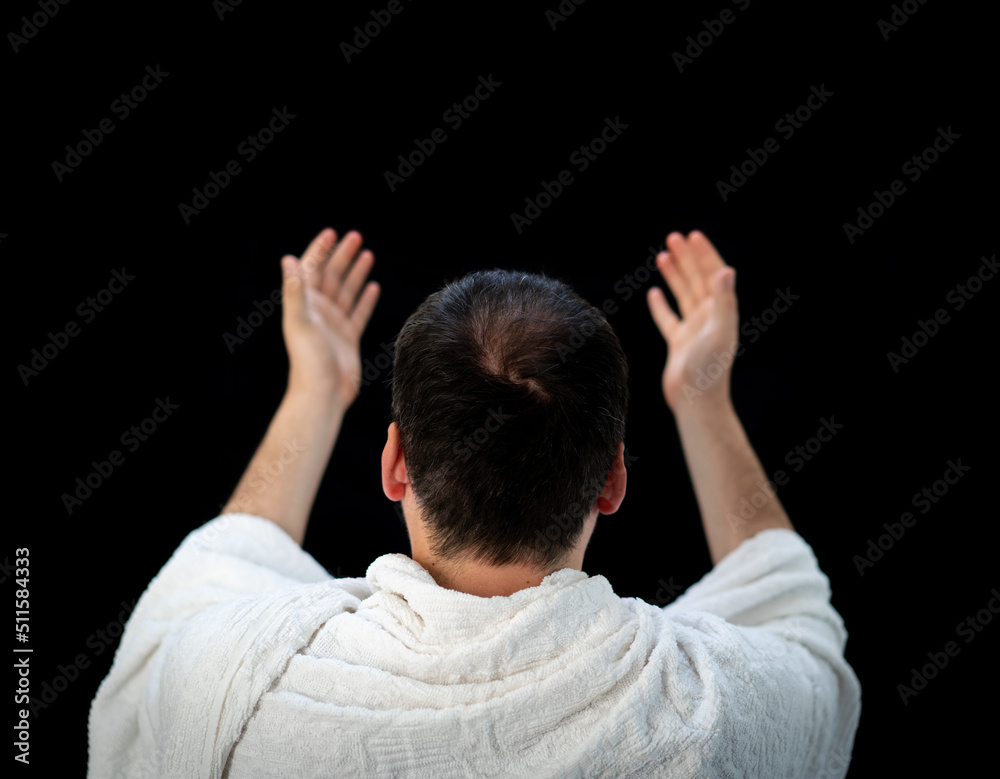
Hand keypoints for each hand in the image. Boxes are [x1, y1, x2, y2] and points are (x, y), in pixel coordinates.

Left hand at [280, 227, 379, 406]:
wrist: (323, 394)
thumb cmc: (309, 360)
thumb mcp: (300, 321)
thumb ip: (295, 291)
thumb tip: (288, 259)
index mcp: (305, 304)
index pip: (311, 269)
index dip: (320, 250)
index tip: (332, 233)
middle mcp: (319, 312)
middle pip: (332, 276)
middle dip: (342, 256)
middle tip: (355, 237)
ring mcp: (334, 325)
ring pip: (347, 291)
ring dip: (356, 273)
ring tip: (367, 254)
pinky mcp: (348, 338)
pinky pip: (358, 313)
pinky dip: (365, 299)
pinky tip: (373, 287)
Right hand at [646, 230, 737, 410]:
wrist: (696, 402)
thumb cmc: (709, 370)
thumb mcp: (719, 331)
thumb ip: (723, 301)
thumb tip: (726, 270)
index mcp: (720, 312)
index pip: (713, 275)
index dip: (704, 255)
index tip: (692, 236)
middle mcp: (708, 319)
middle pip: (697, 281)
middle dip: (687, 258)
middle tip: (673, 237)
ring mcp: (693, 330)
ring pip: (682, 296)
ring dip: (674, 276)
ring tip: (662, 256)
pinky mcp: (678, 344)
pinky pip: (668, 319)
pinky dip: (661, 306)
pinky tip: (653, 293)